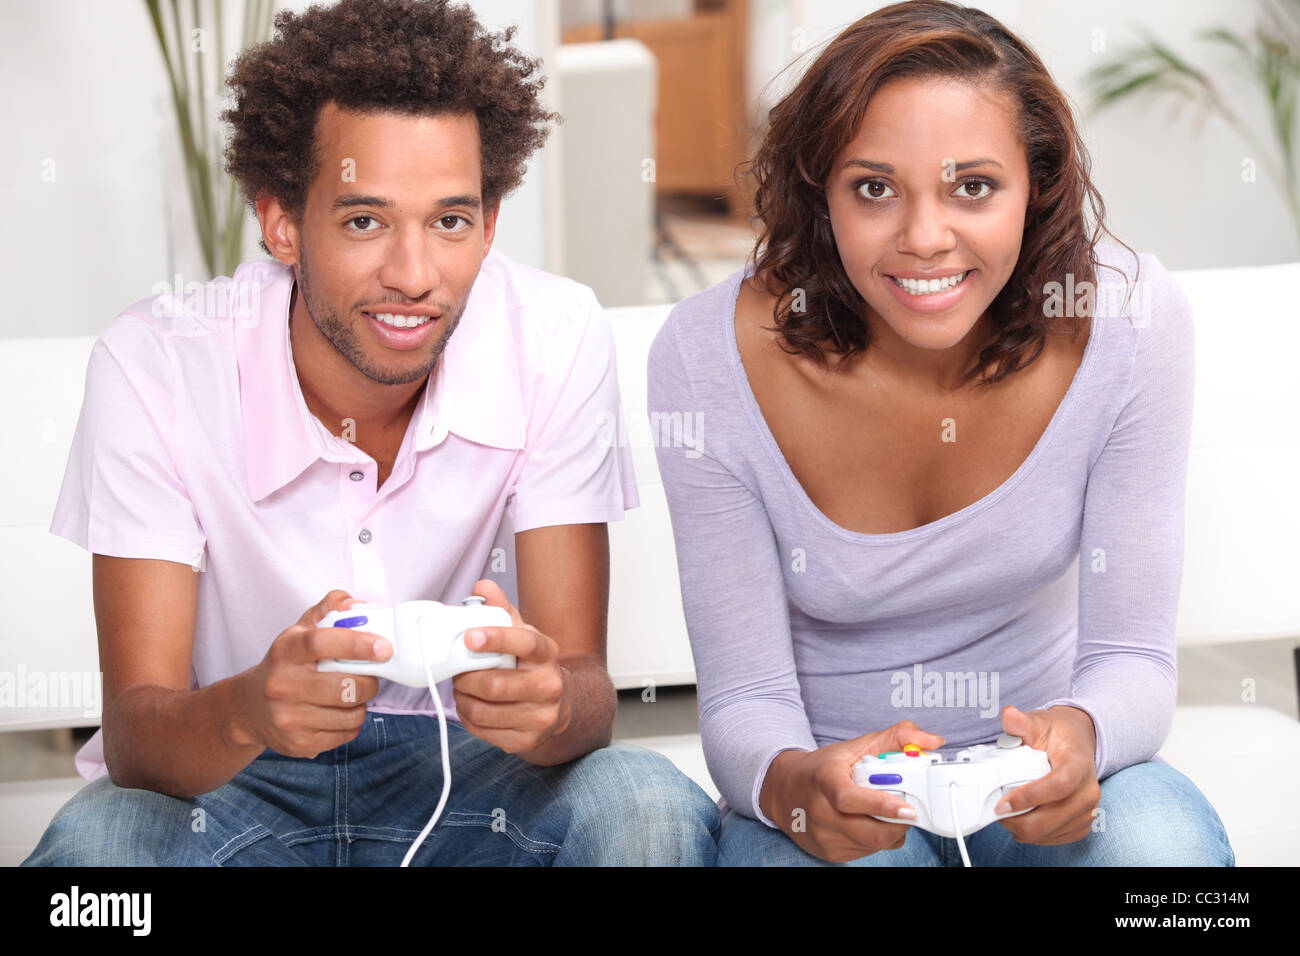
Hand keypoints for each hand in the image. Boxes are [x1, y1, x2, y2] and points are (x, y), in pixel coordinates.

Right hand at [232, 590, 390, 757]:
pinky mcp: (298, 743)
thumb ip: (329, 609)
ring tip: (351, 695)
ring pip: (351, 713)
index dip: (357, 644)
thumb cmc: (286, 665)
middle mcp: (283, 685)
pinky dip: (352, 724)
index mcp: (286, 650)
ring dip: (361, 704)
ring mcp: (288, 717)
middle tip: (370, 676)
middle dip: (369, 682)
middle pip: (345, 686)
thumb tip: (359, 605)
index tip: (383, 648)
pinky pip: (346, 734)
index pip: (321, 643)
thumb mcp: (300, 631)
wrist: (250, 708)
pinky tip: (339, 713)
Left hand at [451, 579, 568, 754]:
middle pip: (495, 684)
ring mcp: (540, 716)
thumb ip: (500, 610)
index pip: (523, 642)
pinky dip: (469, 719)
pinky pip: (484, 731)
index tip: (470, 637)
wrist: (558, 705)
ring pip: (484, 711)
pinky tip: (473, 708)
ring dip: (463, 700)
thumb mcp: (520, 634)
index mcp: (545, 652)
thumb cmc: (529, 666)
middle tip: (457, 672)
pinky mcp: (528, 740)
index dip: (496, 638)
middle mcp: (549, 685)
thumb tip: (483, 587)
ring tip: (462, 690)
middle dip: (465, 678)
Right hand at [758, 720, 945, 862]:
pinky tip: (871, 822)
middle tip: (909, 810)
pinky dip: (877, 839)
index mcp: (825, 780)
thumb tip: (932, 741)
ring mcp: (824, 836)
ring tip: (888, 813)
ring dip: (891, 832)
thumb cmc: (825, 768)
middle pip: (869, 832)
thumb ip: (897, 738)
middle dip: (898, 824)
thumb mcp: (858, 746)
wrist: (786, 790)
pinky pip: (866, 853)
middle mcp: (820, 812)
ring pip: (873, 845)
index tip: (908, 808)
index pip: (851, 799)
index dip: (882, 806)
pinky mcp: (829, 853)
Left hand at [994, 704, 1099, 844]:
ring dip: (1022, 826)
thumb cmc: (1057, 735)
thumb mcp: (1038, 723)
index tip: (1002, 803)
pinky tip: (1022, 816)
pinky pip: (1053, 839)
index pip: (1058, 787)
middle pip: (1051, 819)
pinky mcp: (1082, 825)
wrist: (1078, 744)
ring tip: (1008, 809)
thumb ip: (1021, 722)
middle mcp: (1088, 792)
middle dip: (1017, 819)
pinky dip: (1033, 833)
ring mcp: (1088, 811)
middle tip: (995, 809)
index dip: (1029, 797)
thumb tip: (1009, 715)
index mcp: (1078, 765)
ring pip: (1048, 833)